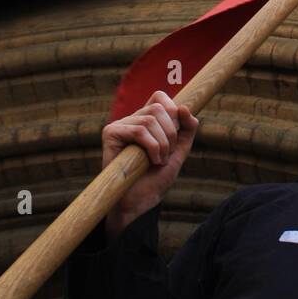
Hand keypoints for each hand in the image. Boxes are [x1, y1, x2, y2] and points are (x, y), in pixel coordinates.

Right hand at [103, 91, 198, 237]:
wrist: (139, 201)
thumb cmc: (156, 179)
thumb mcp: (178, 152)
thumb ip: (187, 130)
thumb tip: (185, 107)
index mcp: (146, 120)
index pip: (160, 97)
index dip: (173, 110)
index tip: (178, 133)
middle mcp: (132, 119)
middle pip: (159, 107)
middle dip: (171, 132)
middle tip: (168, 154)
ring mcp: (120, 125)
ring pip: (150, 119)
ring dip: (163, 143)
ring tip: (159, 161)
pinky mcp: (111, 134)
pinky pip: (139, 130)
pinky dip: (152, 146)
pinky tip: (152, 161)